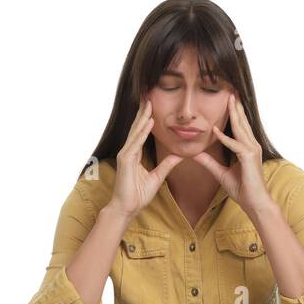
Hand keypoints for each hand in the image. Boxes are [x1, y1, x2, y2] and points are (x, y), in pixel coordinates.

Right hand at [109, 98, 182, 220]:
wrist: (126, 208)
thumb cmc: (138, 195)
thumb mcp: (157, 178)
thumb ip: (167, 165)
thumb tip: (179, 156)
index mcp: (134, 154)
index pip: (141, 133)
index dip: (146, 119)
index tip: (152, 106)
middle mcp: (128, 151)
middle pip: (137, 128)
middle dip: (143, 112)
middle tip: (148, 96)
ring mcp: (125, 154)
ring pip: (136, 132)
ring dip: (143, 117)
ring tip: (149, 103)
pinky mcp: (125, 160)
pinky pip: (136, 143)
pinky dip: (142, 132)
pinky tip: (148, 122)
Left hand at [192, 94, 272, 216]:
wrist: (255, 204)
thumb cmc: (243, 191)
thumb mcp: (221, 174)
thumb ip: (209, 163)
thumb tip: (196, 155)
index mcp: (248, 148)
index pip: (240, 128)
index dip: (234, 115)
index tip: (229, 103)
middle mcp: (252, 146)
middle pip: (242, 123)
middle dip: (236, 108)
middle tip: (230, 92)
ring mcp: (252, 151)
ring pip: (240, 129)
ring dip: (234, 114)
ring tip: (229, 100)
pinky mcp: (249, 158)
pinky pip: (234, 145)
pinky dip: (224, 138)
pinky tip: (214, 131)